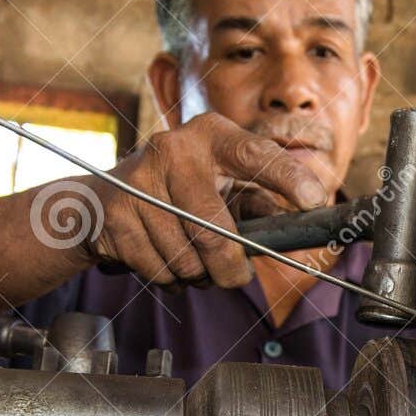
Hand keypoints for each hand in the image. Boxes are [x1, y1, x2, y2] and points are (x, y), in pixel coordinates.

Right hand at [83, 112, 328, 287]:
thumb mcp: (222, 188)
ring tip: (190, 259)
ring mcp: (140, 179)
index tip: (314, 201)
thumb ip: (259, 205)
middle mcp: (174, 148)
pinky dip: (169, 279)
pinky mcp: (117, 213)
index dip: (287, 178)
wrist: (101, 201)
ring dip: (197, 275)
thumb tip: (299, 229)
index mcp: (212, 136)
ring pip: (186, 259)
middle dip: (230, 268)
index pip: (255, 154)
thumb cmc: (181, 195)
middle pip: (214, 231)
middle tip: (236, 276)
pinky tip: (163, 258)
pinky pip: (160, 270)